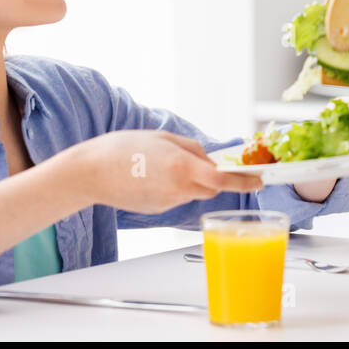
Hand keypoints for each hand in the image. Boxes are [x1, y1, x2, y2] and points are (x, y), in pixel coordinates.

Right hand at [73, 130, 262, 212]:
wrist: (89, 173)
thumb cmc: (122, 149)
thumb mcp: (163, 137)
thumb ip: (193, 149)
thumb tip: (210, 160)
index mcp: (182, 167)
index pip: (223, 180)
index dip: (245, 182)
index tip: (259, 180)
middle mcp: (178, 189)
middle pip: (212, 189)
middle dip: (215, 179)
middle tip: (200, 163)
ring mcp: (168, 203)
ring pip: (194, 193)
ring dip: (191, 182)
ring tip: (164, 166)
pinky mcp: (157, 210)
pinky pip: (176, 198)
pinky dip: (174, 188)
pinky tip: (153, 177)